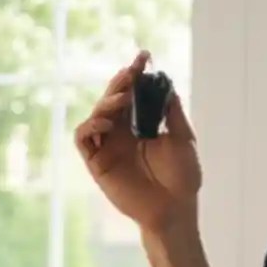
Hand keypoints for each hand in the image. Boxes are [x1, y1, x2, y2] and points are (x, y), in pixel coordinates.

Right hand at [74, 50, 201, 232]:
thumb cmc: (183, 178)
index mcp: (141, 128)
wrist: (175, 210)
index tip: (144, 56)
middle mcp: (122, 135)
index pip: (133, 95)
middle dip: (120, 82)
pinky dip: (91, 127)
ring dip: (106, 102)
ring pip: (95, 115)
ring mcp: (108, 148)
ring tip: (125, 98)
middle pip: (112, 101)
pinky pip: (84, 140)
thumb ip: (172, 114)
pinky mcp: (97, 164)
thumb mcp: (182, 140)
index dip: (135, 75)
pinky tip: (108, 124)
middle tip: (131, 71)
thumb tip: (168, 85)